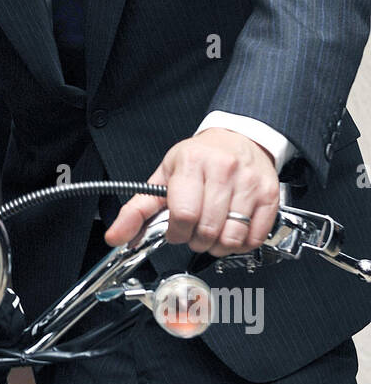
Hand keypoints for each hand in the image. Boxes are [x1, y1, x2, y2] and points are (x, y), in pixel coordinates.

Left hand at [104, 128, 279, 254]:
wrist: (238, 138)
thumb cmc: (199, 159)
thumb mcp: (163, 176)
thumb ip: (137, 210)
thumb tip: (116, 236)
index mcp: (192, 163)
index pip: (184, 214)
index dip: (176, 232)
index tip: (176, 230)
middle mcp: (223, 170)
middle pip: (208, 230)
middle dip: (196, 240)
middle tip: (194, 231)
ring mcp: (249, 183)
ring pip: (232, 238)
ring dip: (218, 245)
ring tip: (213, 232)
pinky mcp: (269, 195)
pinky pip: (254, 237)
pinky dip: (241, 243)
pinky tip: (232, 229)